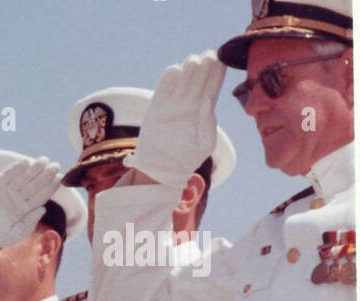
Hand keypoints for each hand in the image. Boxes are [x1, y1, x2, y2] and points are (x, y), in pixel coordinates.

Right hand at [0, 158, 60, 256]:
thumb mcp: (12, 235)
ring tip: (43, 160)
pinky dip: (16, 169)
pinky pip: (7, 175)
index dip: (49, 188)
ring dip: (33, 169)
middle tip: (55, 165)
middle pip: (33, 185)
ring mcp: (5, 191)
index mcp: (23, 212)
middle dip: (44, 175)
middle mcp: (16, 200)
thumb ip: (28, 225)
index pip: (39, 198)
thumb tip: (43, 209)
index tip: (59, 178)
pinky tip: (26, 163)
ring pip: (22, 178)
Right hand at [125, 51, 225, 187]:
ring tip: (193, 61)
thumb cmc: (187, 159)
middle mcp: (189, 104)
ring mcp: (172, 105)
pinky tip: (174, 70)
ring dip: (187, 70)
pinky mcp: (156, 108)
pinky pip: (162, 90)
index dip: (216, 72)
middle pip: (198, 80)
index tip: (220, 59)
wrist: (162, 170)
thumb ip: (208, 123)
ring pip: (181, 81)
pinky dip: (167, 79)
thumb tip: (207, 100)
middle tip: (207, 55)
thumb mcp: (205, 144)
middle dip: (203, 67)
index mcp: (204, 111)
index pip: (213, 86)